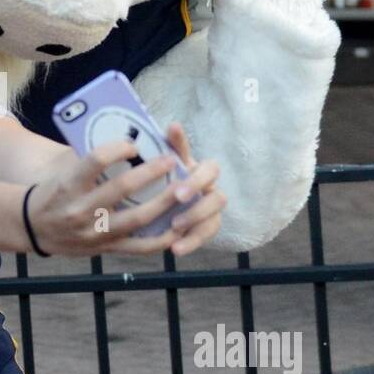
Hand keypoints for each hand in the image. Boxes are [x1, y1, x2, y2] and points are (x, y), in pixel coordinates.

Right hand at [26, 138, 220, 257]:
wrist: (32, 227)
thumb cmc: (54, 192)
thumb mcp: (64, 171)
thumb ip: (91, 159)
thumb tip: (127, 137)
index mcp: (69, 184)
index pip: (96, 160)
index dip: (119, 149)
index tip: (134, 143)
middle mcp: (81, 209)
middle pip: (122, 188)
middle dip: (151, 172)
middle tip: (171, 159)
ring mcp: (94, 232)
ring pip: (137, 218)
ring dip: (164, 202)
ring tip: (183, 188)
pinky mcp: (105, 249)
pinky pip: (139, 247)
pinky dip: (161, 238)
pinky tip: (178, 225)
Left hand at [163, 122, 226, 254]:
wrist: (154, 196)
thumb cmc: (163, 172)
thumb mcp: (164, 158)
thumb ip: (172, 145)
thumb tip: (173, 124)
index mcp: (200, 170)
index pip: (212, 170)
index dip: (198, 181)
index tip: (178, 193)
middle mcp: (209, 189)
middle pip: (218, 198)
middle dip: (198, 209)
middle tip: (176, 218)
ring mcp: (209, 210)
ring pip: (214, 220)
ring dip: (195, 226)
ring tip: (174, 232)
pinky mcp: (205, 227)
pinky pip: (205, 237)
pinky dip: (191, 243)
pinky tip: (174, 249)